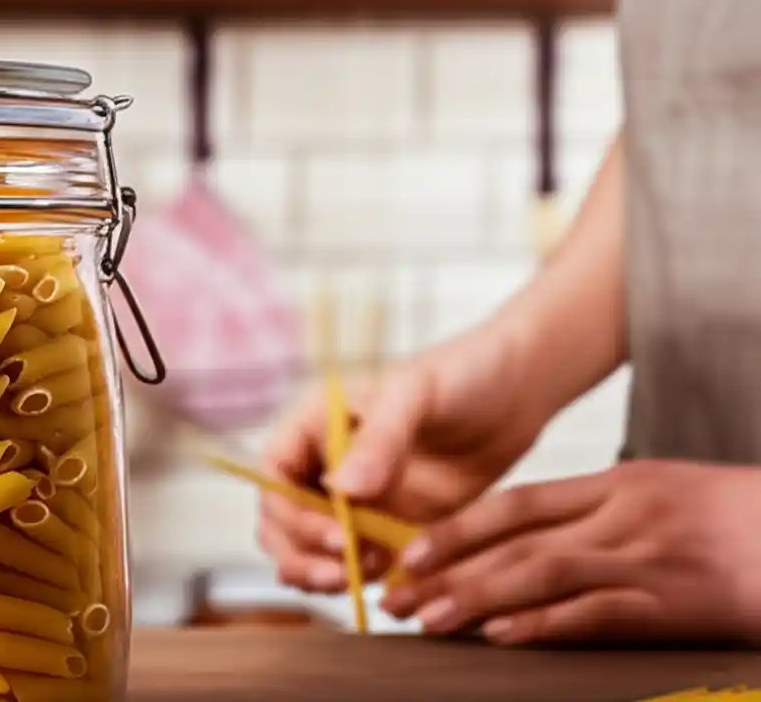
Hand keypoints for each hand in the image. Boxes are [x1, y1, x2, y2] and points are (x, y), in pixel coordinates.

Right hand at [258, 319, 552, 593]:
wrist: (519, 390)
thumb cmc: (462, 373)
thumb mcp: (416, 395)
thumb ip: (380, 439)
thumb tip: (342, 491)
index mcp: (314, 424)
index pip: (275, 479)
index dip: (292, 516)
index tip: (337, 538)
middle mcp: (326, 464)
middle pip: (282, 524)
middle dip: (300, 556)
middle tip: (341, 576)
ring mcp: (357, 499)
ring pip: (313, 550)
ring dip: (326, 573)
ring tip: (366, 579)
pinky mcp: (390, 525)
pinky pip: (361, 562)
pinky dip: (365, 579)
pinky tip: (394, 581)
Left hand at [382, 460, 760, 644]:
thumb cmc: (740, 518)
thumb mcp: (666, 491)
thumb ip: (601, 509)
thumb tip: (532, 535)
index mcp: (618, 484)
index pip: (517, 503)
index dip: (457, 528)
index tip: (409, 553)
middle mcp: (623, 515)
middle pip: (516, 541)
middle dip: (448, 569)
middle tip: (395, 596)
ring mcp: (647, 558)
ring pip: (543, 573)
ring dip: (478, 596)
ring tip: (428, 619)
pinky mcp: (674, 603)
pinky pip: (597, 613)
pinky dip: (545, 623)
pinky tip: (502, 636)